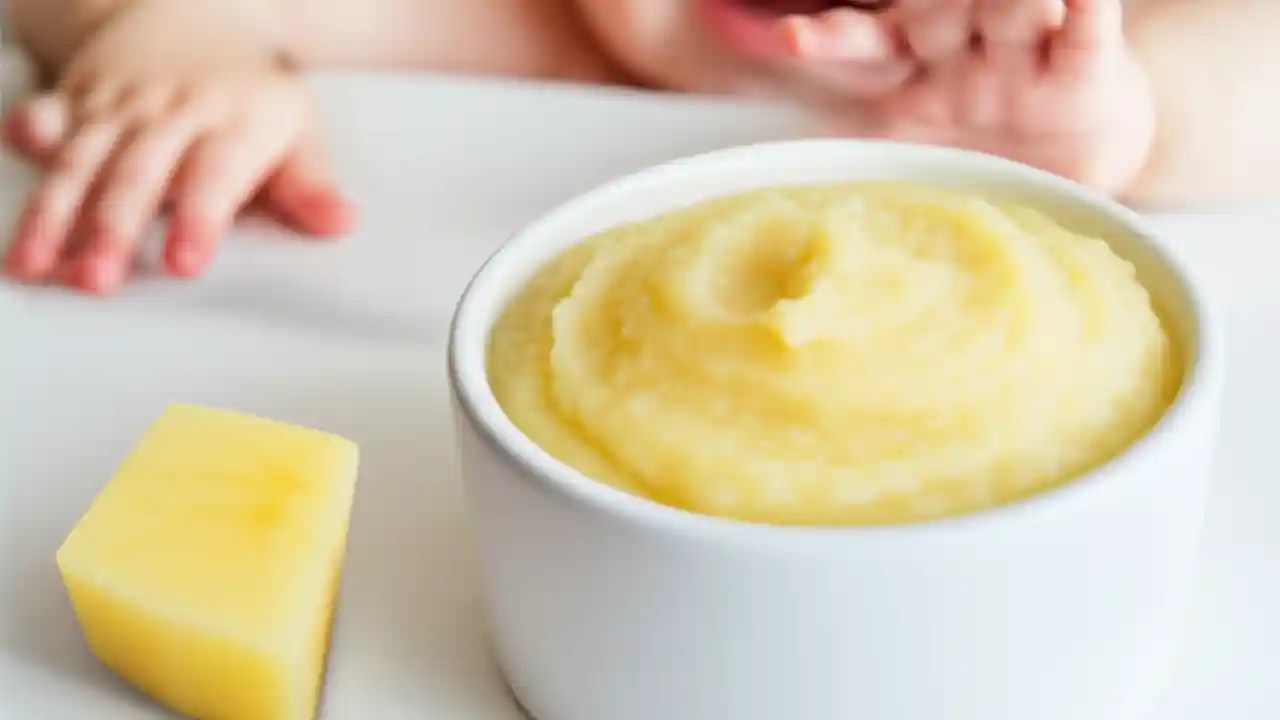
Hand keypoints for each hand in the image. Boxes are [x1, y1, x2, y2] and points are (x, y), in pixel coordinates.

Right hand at [3, 0, 354, 293]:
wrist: (197, 13)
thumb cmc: (252, 96)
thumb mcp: (294, 131)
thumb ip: (308, 184)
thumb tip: (341, 222)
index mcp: (233, 125)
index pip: (215, 178)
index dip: (200, 221)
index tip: (184, 265)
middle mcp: (172, 113)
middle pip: (138, 175)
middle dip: (112, 229)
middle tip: (96, 280)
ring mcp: (121, 104)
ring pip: (83, 159)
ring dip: (55, 211)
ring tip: (32, 264)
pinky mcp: (80, 96)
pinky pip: (51, 113)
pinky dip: (31, 132)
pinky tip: (18, 152)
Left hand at [783, 0, 1154, 194]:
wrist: (1080, 156)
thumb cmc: (984, 140)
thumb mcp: (914, 138)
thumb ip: (859, 140)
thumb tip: (789, 161)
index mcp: (912, 61)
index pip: (865, 41)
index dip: (830, 38)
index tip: (791, 39)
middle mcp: (964, 40)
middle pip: (936, 9)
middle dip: (924, 8)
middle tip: (903, 22)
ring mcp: (1024, 48)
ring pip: (1010, 7)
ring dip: (1004, 0)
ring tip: (1006, 1)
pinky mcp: (1085, 67)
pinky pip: (1088, 29)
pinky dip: (1084, 10)